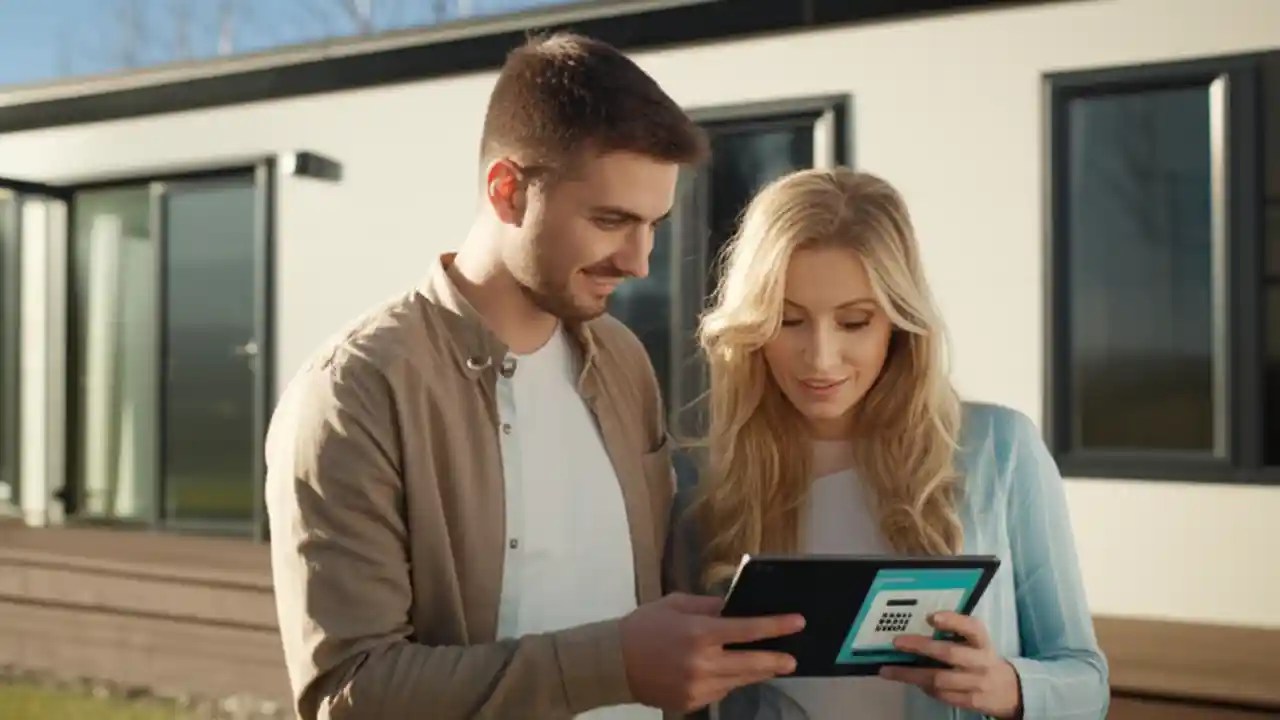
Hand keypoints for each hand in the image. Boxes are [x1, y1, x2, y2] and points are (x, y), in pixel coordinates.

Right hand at [620, 592, 804, 711]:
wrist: (613, 663)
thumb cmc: (644, 626)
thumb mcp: (676, 604)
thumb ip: (708, 606)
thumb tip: (735, 608)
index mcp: (700, 632)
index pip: (748, 629)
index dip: (776, 626)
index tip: (798, 622)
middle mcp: (703, 663)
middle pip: (752, 664)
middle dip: (776, 661)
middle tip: (793, 660)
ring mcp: (698, 687)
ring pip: (739, 681)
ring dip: (755, 673)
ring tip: (769, 666)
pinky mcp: (692, 703)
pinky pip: (721, 692)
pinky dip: (728, 682)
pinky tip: (727, 673)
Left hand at [879, 611, 1021, 718]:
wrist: (1010, 690)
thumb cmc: (981, 658)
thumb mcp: (975, 641)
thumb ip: (954, 632)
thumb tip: (916, 626)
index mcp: (981, 641)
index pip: (971, 628)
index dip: (952, 621)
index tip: (932, 616)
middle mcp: (980, 660)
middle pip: (950, 653)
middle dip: (921, 647)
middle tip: (897, 642)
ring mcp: (976, 683)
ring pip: (940, 679)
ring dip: (911, 675)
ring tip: (888, 670)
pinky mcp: (971, 701)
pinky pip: (941, 695)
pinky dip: (924, 688)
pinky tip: (912, 681)